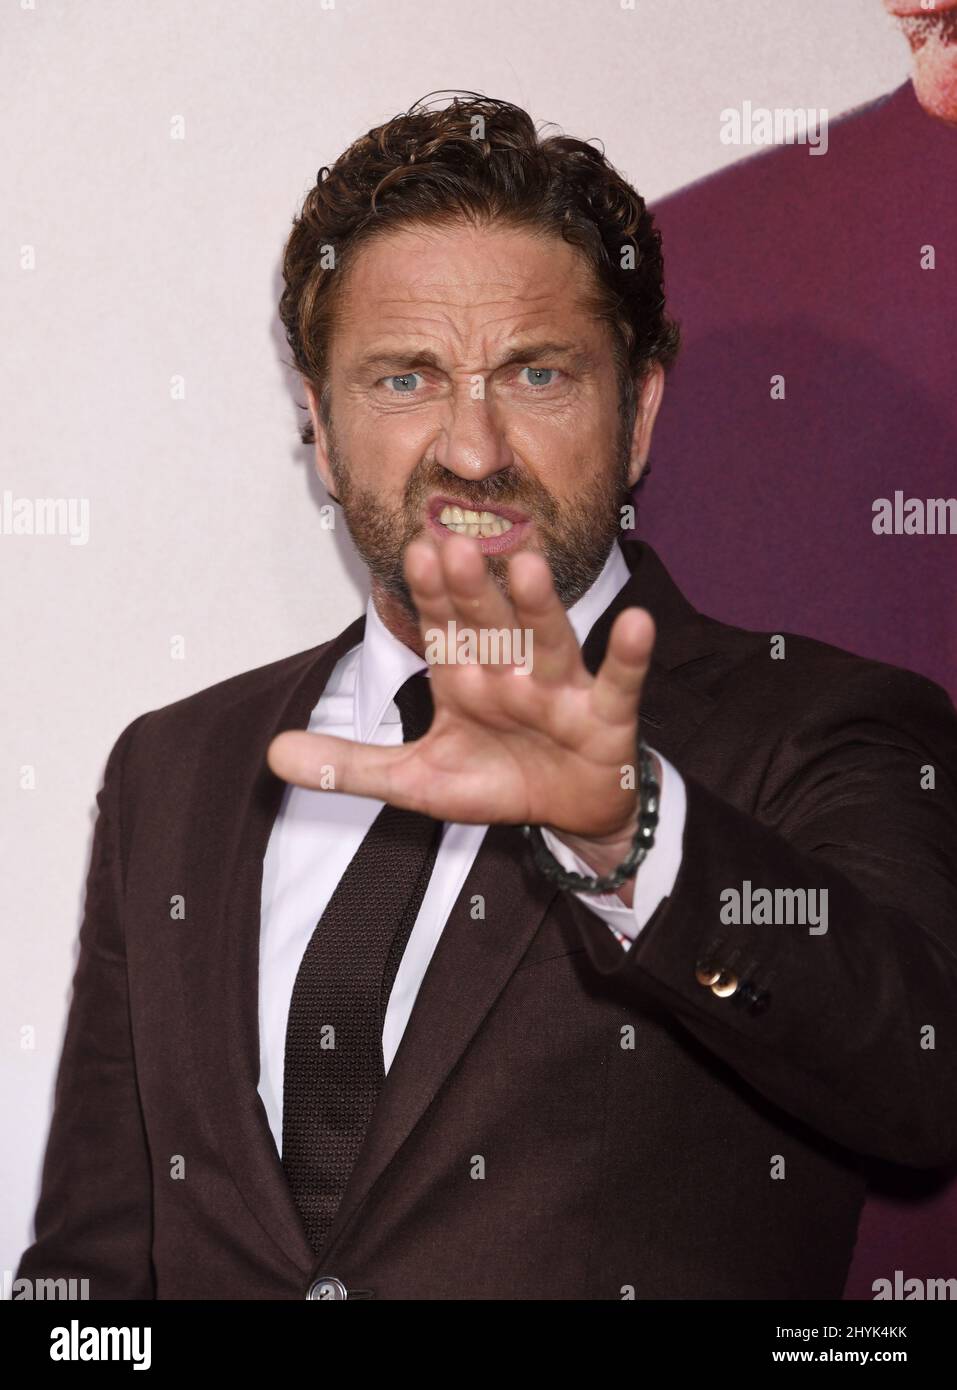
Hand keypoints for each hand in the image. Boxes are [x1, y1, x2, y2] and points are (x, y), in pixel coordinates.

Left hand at [267, 534, 655, 850]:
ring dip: (539, 606)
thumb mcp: (417, 781)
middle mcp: (509, 671)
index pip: (442, 627)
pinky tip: (634, 621)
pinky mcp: (604, 714)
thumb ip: (351, 767)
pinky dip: (627, 655)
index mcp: (464, 676)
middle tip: (453, 541)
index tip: (413, 550)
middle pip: (489, 624)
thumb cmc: (499, 780)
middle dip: (471, 589)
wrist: (567, 812)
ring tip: (527, 565)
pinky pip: (617, 681)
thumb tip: (275, 755)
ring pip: (547, 641)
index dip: (429, 594)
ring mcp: (559, 689)